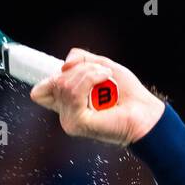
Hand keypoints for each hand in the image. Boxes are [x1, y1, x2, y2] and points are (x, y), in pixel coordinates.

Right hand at [29, 48, 164, 146]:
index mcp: (67, 103)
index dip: (51, 77)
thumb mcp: (101, 67)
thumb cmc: (127, 93)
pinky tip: (105, 81)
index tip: (69, 68)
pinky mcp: (77, 123)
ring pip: (64, 84)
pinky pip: (74, 92)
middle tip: (103, 73)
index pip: (40, 91)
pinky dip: (91, 79)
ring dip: (89, 73)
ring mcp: (69, 120)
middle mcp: (65, 113)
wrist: (144, 111)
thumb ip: (80, 60)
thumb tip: (64, 65)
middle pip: (55, 80)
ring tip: (106, 78)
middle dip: (81, 69)